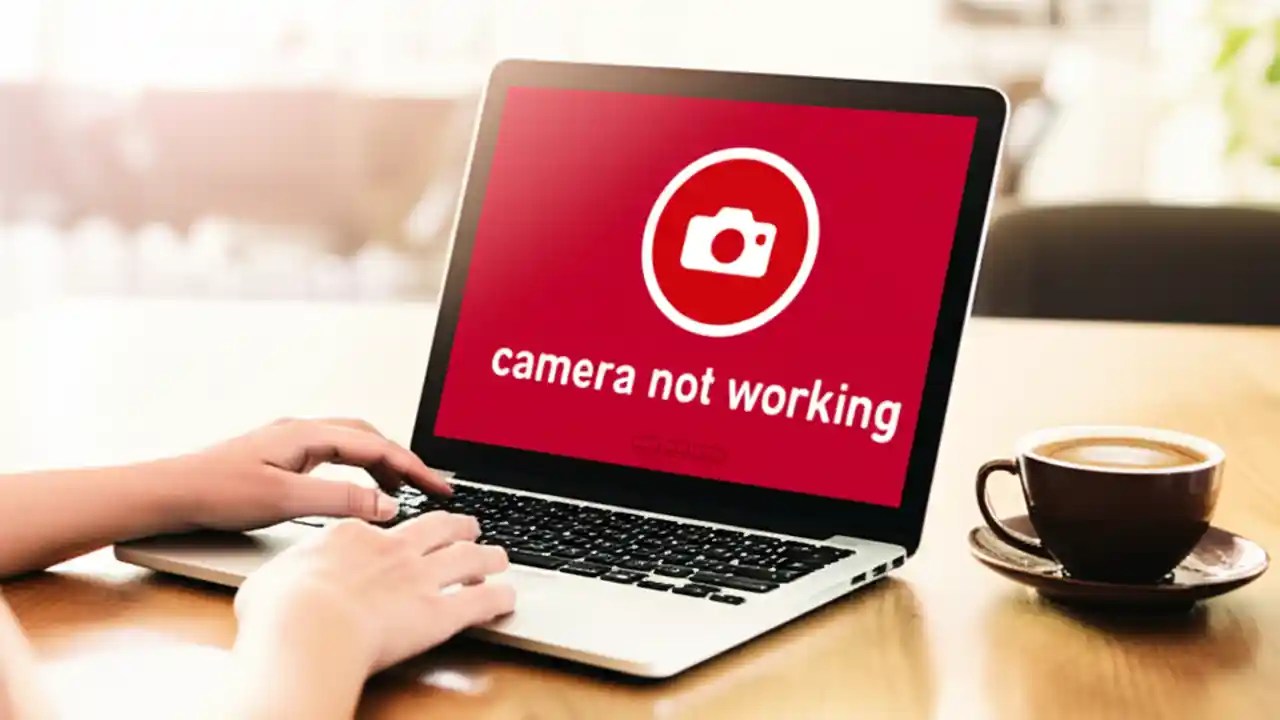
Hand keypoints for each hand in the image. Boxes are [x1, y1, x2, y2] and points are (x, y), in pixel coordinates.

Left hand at [167, 418, 450, 531]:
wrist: (167, 493)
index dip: (414, 468)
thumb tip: (387, 505)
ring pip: (350, 445)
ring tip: (400, 492)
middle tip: (430, 488)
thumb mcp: (285, 501)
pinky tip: (355, 490)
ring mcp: (288, 442)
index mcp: (307, 434)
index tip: (440, 488)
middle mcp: (300, 431)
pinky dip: (356, 470)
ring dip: (380, 465)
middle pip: (369, 438)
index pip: (376, 447)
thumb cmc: (216, 492)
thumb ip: (340, 501)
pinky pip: (332, 456)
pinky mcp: (278, 457)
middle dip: (404, 461)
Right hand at [234, 512, 514, 675]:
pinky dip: (500, 598)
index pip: (384, 523)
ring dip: (490, 556)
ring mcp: (420, 578)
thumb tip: (273, 590)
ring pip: (470, 557)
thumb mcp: (268, 581)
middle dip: (459, 525)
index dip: (399, 529)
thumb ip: (283, 578)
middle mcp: (393, 549)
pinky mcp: (439, 613)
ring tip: (499, 557)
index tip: (402, 533)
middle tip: (470, 527)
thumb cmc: (279, 612)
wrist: (306, 629)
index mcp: (352, 536)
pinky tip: (508, 598)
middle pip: (439, 528)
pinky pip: (481, 601)